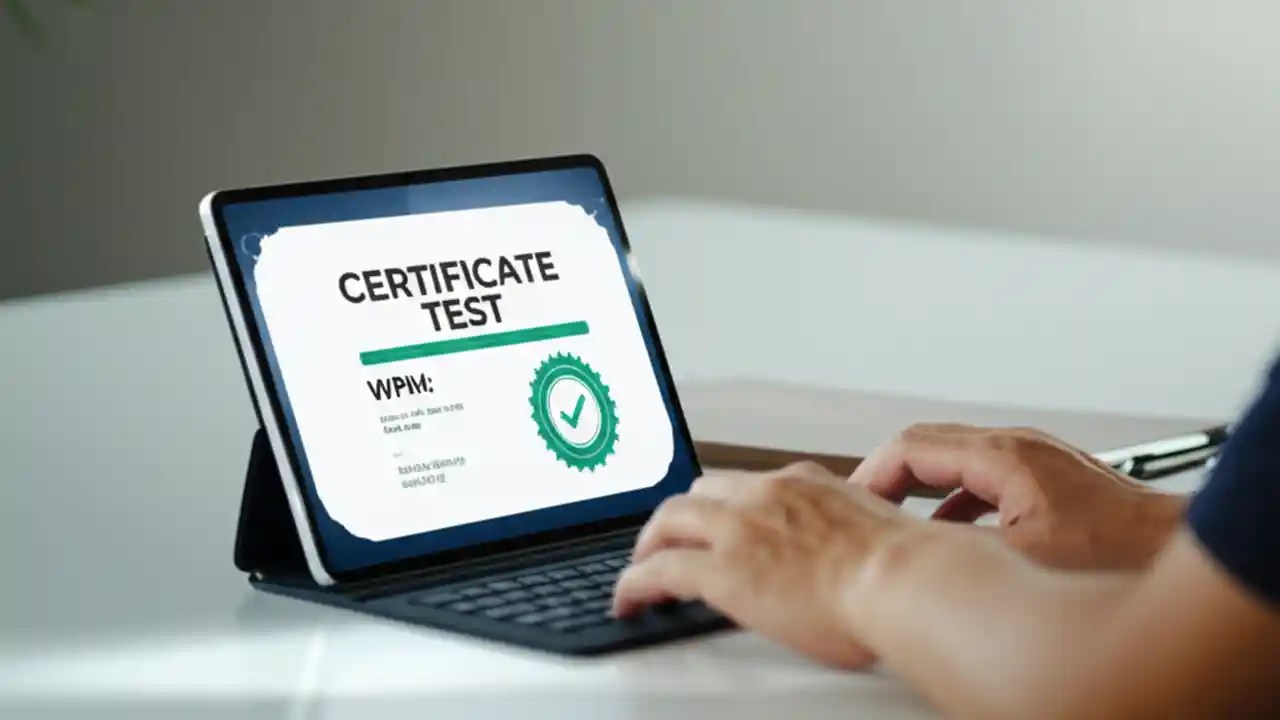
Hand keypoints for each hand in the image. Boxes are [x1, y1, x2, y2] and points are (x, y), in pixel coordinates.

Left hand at [612, 461, 917, 668]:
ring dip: (652, 541)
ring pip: (671, 518)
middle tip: (670, 538)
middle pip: (702, 489)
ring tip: (642, 565)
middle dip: (681, 514)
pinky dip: (635, 584)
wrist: (900, 582)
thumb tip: (845, 558)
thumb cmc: (902, 572)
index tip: (724, 516)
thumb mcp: (871, 535)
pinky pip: (658, 570)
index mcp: (806, 484)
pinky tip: (628, 598)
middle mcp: (766, 494)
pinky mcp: (721, 568)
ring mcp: (740, 526)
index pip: (750, 484)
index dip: (727, 503)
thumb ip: (844, 535)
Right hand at [851, 423, 1186, 569]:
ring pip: (955, 459)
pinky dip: (954, 498)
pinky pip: (982, 476)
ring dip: (922, 488)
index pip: (910, 447)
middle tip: (864, 505)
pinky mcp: (1048, 476)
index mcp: (999, 455)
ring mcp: (1033, 457)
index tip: (853, 499)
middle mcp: (1015, 446)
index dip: (872, 474)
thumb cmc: (1115, 548)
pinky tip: (954, 531)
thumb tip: (907, 552)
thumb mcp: (1016, 554)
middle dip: (889, 476)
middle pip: (928, 445)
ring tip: (899, 519)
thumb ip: (954, 546)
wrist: (1171, 547)